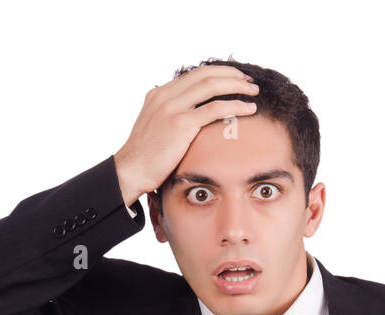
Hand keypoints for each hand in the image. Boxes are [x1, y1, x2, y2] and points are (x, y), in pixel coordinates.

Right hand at [113, 65, 259, 206]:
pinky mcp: (181, 124)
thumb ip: (168, 119)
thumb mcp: (154, 130)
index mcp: (159, 94)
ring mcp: (173, 108)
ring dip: (236, 86)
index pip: (193, 75)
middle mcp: (165, 95)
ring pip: (212, 86)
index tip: (233, 79)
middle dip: (230, 75)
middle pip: (205, 74)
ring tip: (253, 92)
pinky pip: (215, 109)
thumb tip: (186, 124)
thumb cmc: (144, 159)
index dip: (216, 74)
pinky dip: (235, 106)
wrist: (130, 172)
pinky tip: (248, 109)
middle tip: (248, 82)